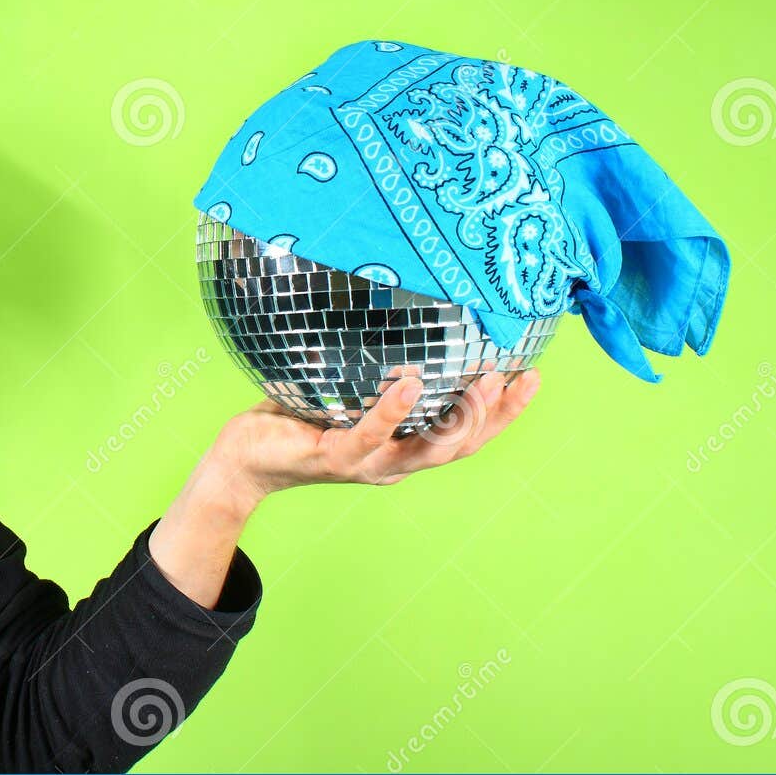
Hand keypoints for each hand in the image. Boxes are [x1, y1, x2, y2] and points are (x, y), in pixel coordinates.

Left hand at [196, 368, 541, 520]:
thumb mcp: (342, 388)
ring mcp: (366, 465)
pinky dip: (392, 411)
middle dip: (498, 416)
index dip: (502, 413)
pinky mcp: (334, 459)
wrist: (244, 458)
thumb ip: (372, 364)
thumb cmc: (293, 417)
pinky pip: (369, 436)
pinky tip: (409, 384)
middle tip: (522, 379)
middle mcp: (393, 464)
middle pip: (461, 446)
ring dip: (461, 417)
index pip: (465, 434)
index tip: (531, 377)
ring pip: (428, 450)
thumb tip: (395, 309)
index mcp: (402, 448)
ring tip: (484, 382)